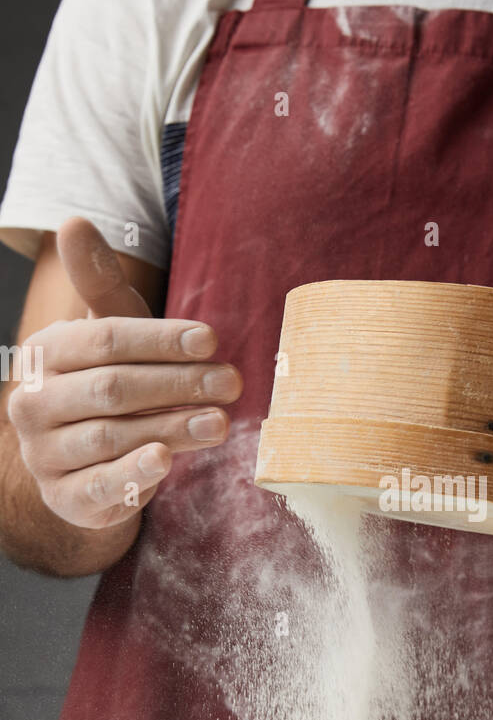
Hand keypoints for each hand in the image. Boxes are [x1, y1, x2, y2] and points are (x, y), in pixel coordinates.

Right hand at [7, 218, 241, 528]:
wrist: (90, 463)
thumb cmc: (112, 385)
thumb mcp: (111, 335)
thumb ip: (100, 285)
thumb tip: (74, 221)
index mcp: (44, 355)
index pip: (104, 340)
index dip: (161, 340)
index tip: (212, 341)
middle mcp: (32, 404)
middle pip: (112, 389)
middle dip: (177, 385)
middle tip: (231, 383)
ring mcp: (44, 455)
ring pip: (111, 437)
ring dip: (171, 427)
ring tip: (220, 422)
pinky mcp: (64, 498)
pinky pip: (98, 486)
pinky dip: (133, 474)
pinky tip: (167, 461)